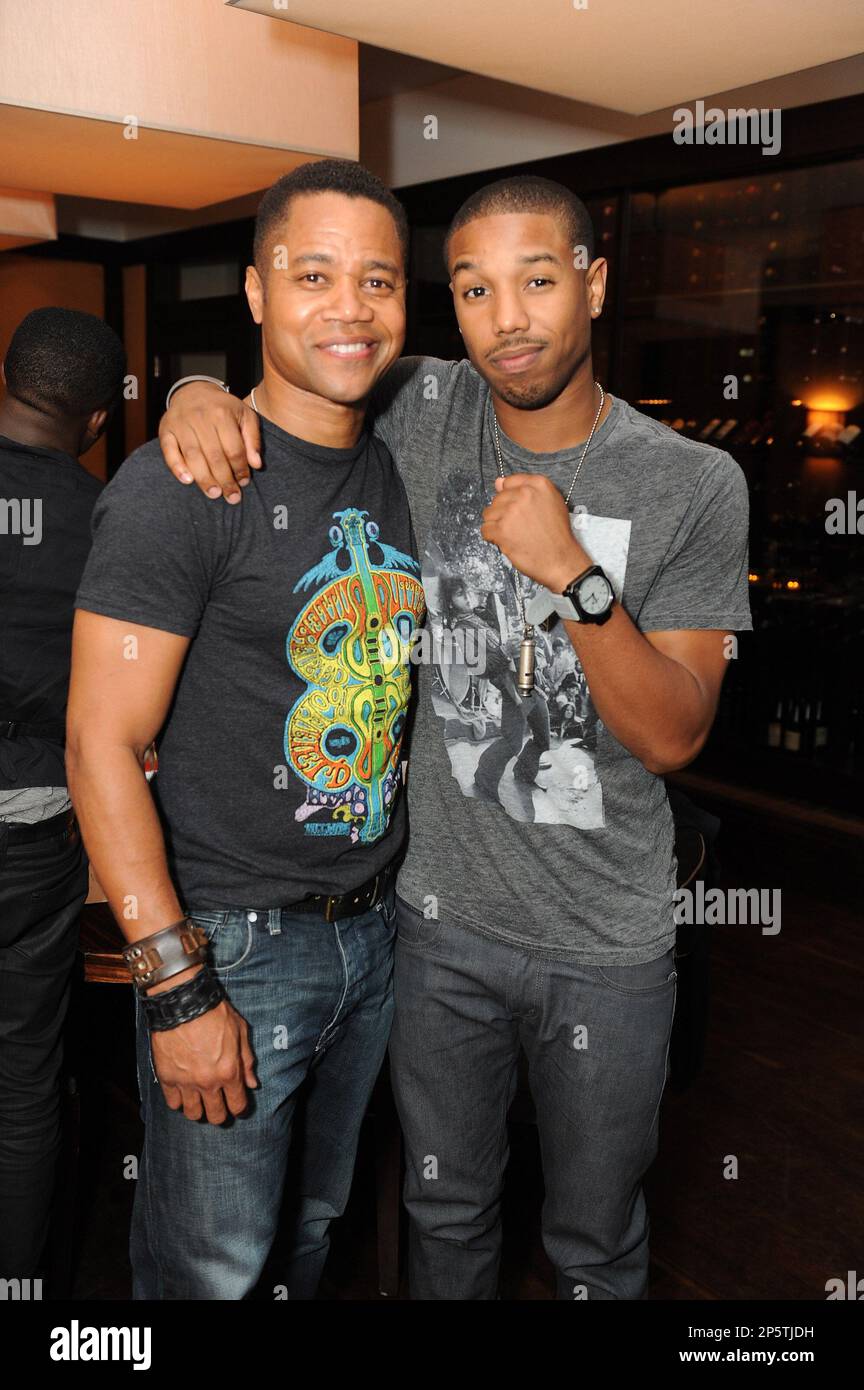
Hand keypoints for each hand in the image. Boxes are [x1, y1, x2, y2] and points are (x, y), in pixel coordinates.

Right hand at [150, 993, 257, 1123]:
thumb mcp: (240, 1031)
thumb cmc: (215, 1013)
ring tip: (200, 1100)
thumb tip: (252, 1083)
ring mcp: (186, 1082)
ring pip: (192, 1114)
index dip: (239, 1108)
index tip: (237, 1104)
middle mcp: (208, 1082)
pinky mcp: (167, 1077)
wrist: (183, 1003)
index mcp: (229, 1072)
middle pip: (215, 1116)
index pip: (237, 1105)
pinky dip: (178, 1101)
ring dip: (198, 1110)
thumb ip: (247, 1060)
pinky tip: (183, 1091)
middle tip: (219, 1105)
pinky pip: (172, 1103)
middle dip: (220, 1113)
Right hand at [158, 383, 261, 503]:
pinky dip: (177, 467)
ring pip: (193, 456)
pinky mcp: (166, 430)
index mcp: (222, 413)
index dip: (240, 469)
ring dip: (204, 478)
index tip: (244, 483)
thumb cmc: (223, 408)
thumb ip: (253, 440)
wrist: (193, 391)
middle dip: (225, 479)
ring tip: (214, 494)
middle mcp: (200, 418)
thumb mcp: (244, 416)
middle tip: (232, 496)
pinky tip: (188, 481)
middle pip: (214, 455)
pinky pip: (169, 451)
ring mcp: (181, 424)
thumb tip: (256, 465)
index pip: (234, 449)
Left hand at [481, 473, 588, 591]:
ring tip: (513, 534)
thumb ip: (526, 489)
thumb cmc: (557, 534)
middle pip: (497, 499)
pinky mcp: (502, 530)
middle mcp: (524, 494)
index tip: (517, 508)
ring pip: (489, 514)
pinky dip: (493, 538)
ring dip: (497, 525)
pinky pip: (485, 530)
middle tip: (518, 527)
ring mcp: (512, 511)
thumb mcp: (552, 503)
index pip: (509, 483)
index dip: (510, 498)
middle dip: (503, 513)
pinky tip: (507, 541)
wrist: (561, 559)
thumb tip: (498, 482)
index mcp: (538, 485)